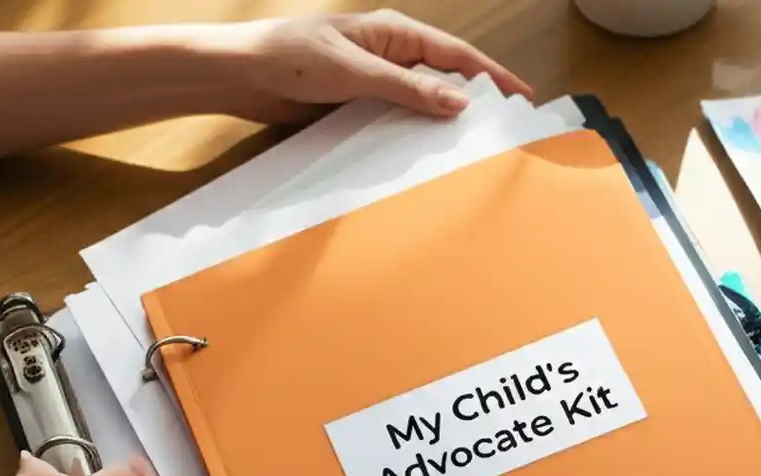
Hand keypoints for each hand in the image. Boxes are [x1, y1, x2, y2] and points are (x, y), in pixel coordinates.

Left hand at [200, 10, 533, 123]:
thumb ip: (408, 88)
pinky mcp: (358, 106)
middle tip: (506, 130)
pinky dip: (414, 136)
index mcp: (395, 33)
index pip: (457, 56)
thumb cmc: (289, 57)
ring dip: (444, 124)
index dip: (493, 77)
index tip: (522, 99)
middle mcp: (391, 55)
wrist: (239, 75)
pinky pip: (396, 122)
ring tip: (475, 149)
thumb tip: (459, 103)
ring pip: (423, 104)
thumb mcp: (354, 72)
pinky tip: (427, 156)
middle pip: (446, 80)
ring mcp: (376, 82)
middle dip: (475, 102)